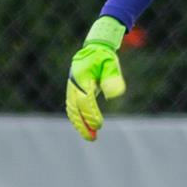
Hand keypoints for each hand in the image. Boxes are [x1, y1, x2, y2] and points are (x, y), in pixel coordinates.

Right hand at [64, 16, 126, 140]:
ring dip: (79, 124)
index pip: (85, 100)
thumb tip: (114, 95)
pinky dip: (77, 119)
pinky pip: (72, 108)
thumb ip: (112, 78)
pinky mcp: (73, 91)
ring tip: (90, 137)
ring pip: (72, 110)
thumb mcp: (111, 64)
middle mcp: (73, 83)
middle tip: (92, 138)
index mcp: (82, 77)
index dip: (91, 114)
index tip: (99, 125)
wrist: (94, 48)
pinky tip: (85, 128)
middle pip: (75, 108)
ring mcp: (71, 87)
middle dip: (82, 125)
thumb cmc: (104, 57)